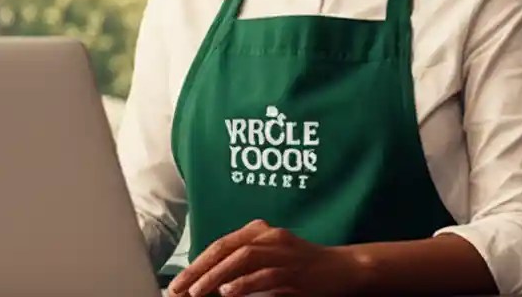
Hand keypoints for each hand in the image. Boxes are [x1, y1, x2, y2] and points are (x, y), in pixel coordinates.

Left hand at [167, 219, 364, 296]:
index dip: (198, 262)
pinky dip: (243, 284)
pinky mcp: (293, 272)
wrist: (342, 268)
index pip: (221, 244)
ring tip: (197, 292)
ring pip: (242, 260)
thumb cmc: (302, 264)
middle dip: (199, 269)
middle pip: (227, 249)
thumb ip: (242, 262)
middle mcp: (269, 238)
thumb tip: (207, 279)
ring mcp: (282, 254)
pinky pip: (264, 276)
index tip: (179, 281)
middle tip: (179, 288)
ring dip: (216, 276)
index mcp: (260, 231)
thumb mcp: (270, 255)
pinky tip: (227, 292)